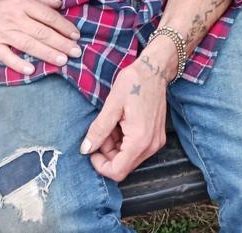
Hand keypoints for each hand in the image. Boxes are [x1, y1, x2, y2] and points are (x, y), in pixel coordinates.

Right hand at [0, 0, 80, 73]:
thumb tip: (59, 3)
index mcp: (23, 3)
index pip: (48, 16)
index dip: (64, 26)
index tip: (76, 35)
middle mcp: (14, 17)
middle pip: (41, 32)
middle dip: (61, 43)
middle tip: (75, 52)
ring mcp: (2, 32)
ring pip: (28, 44)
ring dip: (47, 53)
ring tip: (62, 60)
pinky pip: (6, 56)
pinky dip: (18, 63)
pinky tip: (31, 70)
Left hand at [80, 44, 173, 181]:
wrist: (154, 69)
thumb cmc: (133, 83)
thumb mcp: (112, 105)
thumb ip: (99, 130)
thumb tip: (85, 149)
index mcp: (140, 140)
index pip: (118, 171)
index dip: (100, 165)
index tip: (91, 150)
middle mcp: (151, 146)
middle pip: (123, 166)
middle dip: (107, 154)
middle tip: (101, 132)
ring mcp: (155, 142)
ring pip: (129, 158)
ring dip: (115, 147)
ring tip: (111, 124)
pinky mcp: (156, 136)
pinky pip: (137, 150)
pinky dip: (124, 142)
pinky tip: (120, 124)